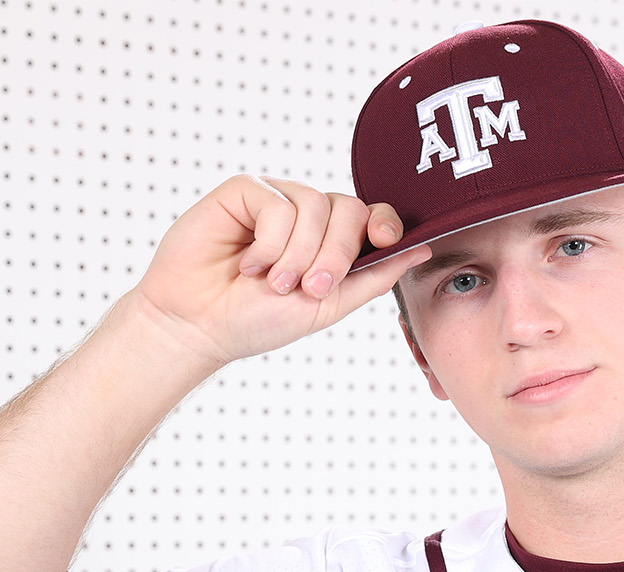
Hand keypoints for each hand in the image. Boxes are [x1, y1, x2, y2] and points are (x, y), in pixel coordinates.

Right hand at [125, 174, 431, 368]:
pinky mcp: (243, 191)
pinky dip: (269, 242)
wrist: (199, 326)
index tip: (384, 239)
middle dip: (337, 253)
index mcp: (331, 241)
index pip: (371, 215)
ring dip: (299, 254)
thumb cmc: (257, 321)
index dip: (385, 222)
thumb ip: (374, 276)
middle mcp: (306, 216)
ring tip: (273, 283)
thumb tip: (424, 249)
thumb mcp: (328, 305)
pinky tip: (248, 264)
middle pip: (349, 209)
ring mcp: (275, 200)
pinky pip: (277, 203)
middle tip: (310, 288)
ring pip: (315, 205)